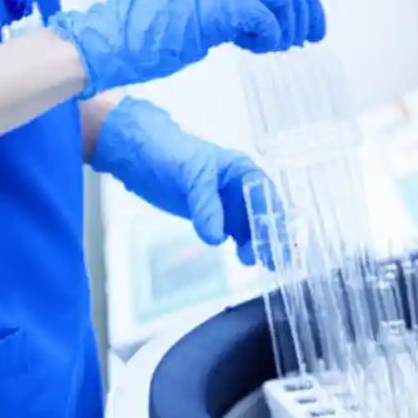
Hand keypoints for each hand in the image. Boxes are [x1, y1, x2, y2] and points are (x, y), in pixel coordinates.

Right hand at [49, 0, 326, 98]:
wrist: (118, 39)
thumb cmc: (155, 27)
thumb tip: (285, 11)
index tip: (312, 22)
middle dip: (305, 12)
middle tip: (304, 40)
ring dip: (285, 29)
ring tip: (269, 47)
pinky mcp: (220, 1)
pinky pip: (268, 20)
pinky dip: (268, 40)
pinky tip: (249, 48)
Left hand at [90, 97, 269, 264]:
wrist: (139, 156)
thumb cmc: (170, 154)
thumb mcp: (192, 175)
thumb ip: (206, 205)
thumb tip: (218, 238)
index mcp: (242, 171)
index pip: (265, 196)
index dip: (273, 217)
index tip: (278, 240)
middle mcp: (240, 189)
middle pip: (263, 214)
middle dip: (272, 235)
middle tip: (276, 259)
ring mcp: (227, 204)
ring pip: (251, 227)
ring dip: (258, 244)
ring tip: (262, 263)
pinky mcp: (213, 217)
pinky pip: (233, 233)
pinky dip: (242, 245)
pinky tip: (245, 258)